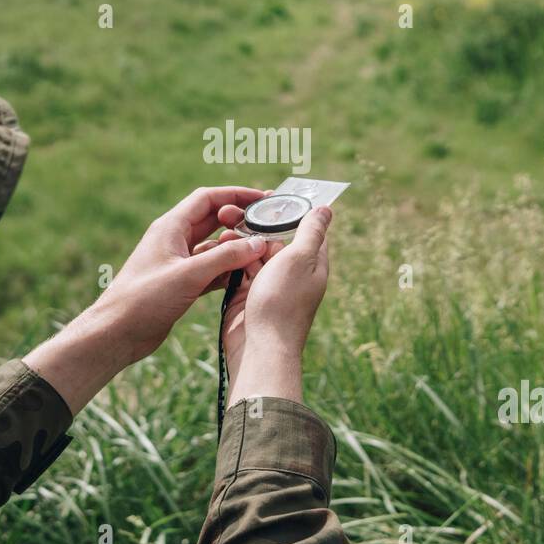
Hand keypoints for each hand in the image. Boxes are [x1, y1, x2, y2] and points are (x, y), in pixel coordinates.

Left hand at [25, 187, 269, 412]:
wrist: (116, 333)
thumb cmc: (143, 300)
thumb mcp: (188, 276)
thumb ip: (224, 258)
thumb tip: (257, 243)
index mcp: (170, 227)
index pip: (208, 199)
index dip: (237, 195)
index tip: (264, 199)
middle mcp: (174, 240)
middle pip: (213, 219)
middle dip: (240, 220)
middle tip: (269, 225)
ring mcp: (177, 262)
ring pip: (214, 246)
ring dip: (236, 247)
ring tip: (262, 252)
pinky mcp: (180, 283)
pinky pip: (210, 269)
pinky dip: (228, 270)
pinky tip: (245, 276)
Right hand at [221, 206, 332, 405]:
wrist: (259, 349)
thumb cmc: (283, 303)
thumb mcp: (300, 260)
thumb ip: (311, 232)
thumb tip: (327, 209)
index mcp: (311, 264)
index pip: (305, 229)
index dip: (288, 211)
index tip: (267, 195)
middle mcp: (291, 273)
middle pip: (274, 239)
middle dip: (255, 223)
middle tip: (231, 210)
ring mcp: (268, 285)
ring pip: (253, 252)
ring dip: (238, 238)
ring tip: (221, 226)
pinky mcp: (246, 295)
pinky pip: (238, 270)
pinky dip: (229, 257)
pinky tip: (217, 246)